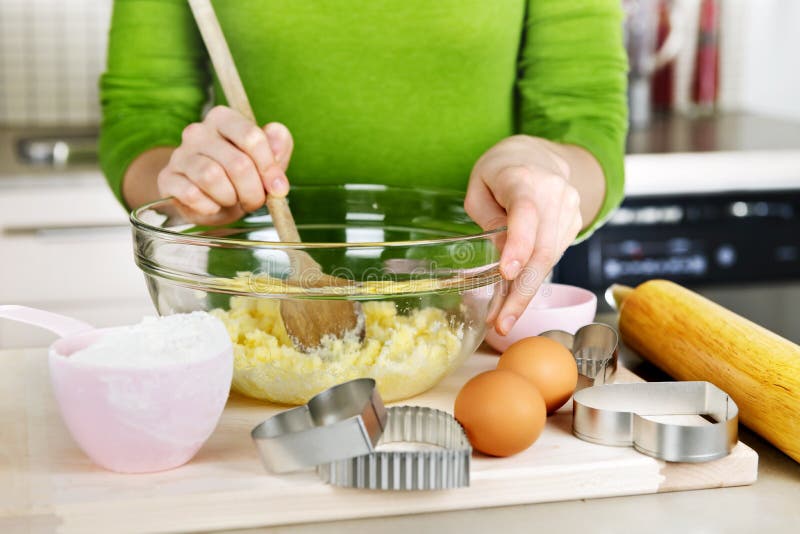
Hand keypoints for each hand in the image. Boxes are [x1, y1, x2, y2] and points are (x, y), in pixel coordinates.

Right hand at [157, 106, 293, 224]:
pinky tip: (213, 205)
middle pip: (237, 163)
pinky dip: (209, 206)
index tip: (279, 188)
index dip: (270, 168)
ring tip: (232, 200)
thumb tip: (277, 136)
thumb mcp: (266, 161)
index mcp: (224, 119)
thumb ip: (278, 145)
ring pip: (212, 177)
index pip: (251, 137)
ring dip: (230, 197)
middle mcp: (198, 131)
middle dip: (253, 190)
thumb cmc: (240, 177)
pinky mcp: (168, 179)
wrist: (208, 201)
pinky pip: (191, 194)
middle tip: (255, 200)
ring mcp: (180, 154)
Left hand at [465, 135, 582, 335]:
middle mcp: (554, 193)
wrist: (539, 156)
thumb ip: (488, 219)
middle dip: (522, 291)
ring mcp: (569, 210)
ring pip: (550, 260)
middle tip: (502, 322)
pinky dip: (534, 281)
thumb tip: (503, 258)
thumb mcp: (479, 187)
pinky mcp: (574, 225)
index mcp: (523, 179)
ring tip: (503, 319)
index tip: (506, 272)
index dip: (518, 244)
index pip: (525, 213)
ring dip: (526, 294)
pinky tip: (515, 298)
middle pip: (542, 248)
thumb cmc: (500, 172)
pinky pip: (553, 258)